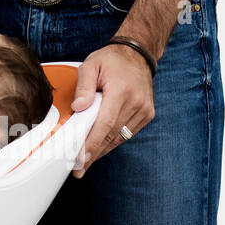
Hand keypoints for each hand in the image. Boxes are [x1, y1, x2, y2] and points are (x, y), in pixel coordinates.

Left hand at [70, 43, 154, 177]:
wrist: (138, 55)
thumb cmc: (111, 60)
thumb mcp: (91, 65)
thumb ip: (83, 87)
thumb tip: (77, 108)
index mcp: (121, 91)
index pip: (105, 124)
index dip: (92, 144)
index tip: (80, 158)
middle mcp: (136, 103)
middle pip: (112, 135)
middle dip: (94, 153)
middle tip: (78, 168)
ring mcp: (144, 110)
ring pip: (120, 137)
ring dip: (102, 150)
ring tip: (85, 163)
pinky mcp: (147, 115)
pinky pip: (127, 133)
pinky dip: (113, 141)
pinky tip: (100, 148)